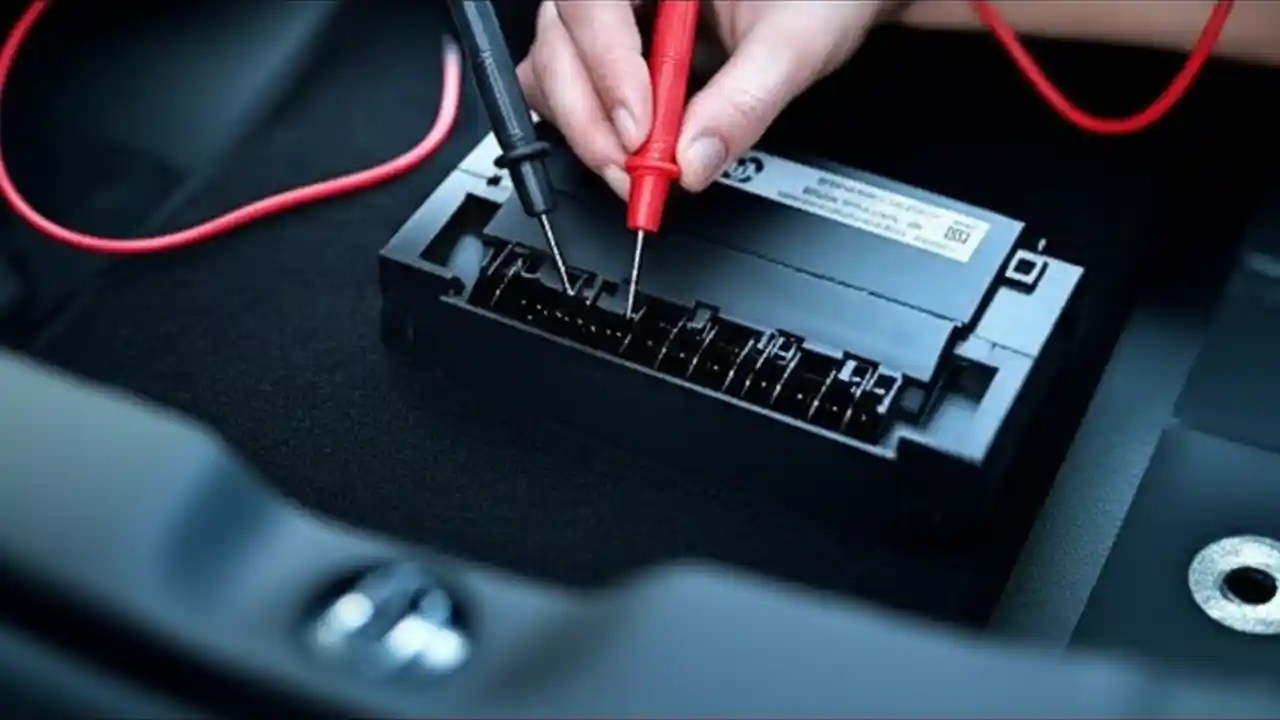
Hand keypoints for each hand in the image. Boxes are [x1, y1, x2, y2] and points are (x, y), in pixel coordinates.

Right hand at [516, 1, 883, 197]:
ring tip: (635, 169)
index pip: (592, 1)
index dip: (605, 67)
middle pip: (560, 39)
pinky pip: (575, 87)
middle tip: (632, 171)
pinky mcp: (614, 50)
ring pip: (555, 67)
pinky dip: (595, 128)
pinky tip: (635, 152)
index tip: (640, 130)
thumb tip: (695, 160)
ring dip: (585, 127)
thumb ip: (745, 101)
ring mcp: (612, 13)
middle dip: (588, 116)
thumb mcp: (794, 41)